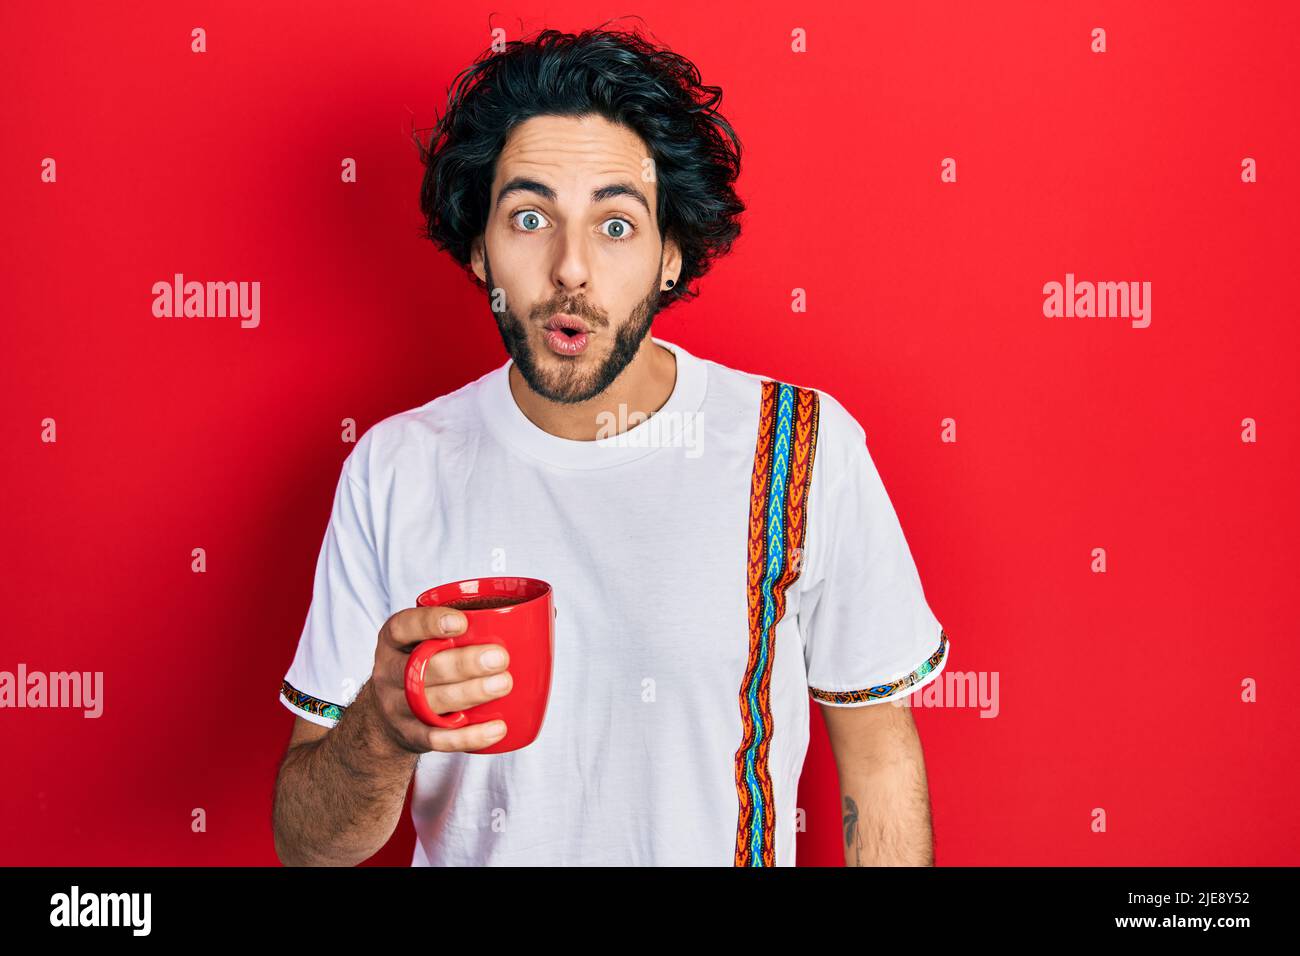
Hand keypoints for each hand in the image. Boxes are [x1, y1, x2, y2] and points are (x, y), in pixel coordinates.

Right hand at [368, 605, 511, 753]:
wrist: (387, 717)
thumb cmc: (423, 665)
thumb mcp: (423, 640)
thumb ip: (462, 628)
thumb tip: (532, 617)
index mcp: (393, 641)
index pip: (402, 627)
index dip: (429, 623)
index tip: (462, 622)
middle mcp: (389, 673)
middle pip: (423, 668)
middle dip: (464, 663)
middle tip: (500, 658)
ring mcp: (398, 707)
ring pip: (432, 702)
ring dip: (471, 693)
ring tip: (504, 684)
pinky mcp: (412, 736)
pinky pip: (439, 740)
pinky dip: (470, 736)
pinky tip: (497, 728)